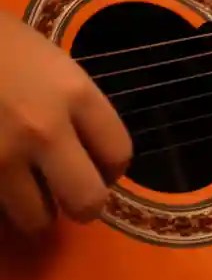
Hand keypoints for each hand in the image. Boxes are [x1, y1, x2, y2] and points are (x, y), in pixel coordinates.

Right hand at [0, 11, 130, 233]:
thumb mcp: (48, 59)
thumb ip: (72, 104)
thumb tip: (85, 150)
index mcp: (74, 93)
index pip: (118, 153)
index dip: (111, 168)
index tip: (100, 168)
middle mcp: (44, 129)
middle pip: (87, 200)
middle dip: (81, 206)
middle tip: (68, 199)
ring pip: (36, 219)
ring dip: (34, 213)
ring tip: (24, 195)